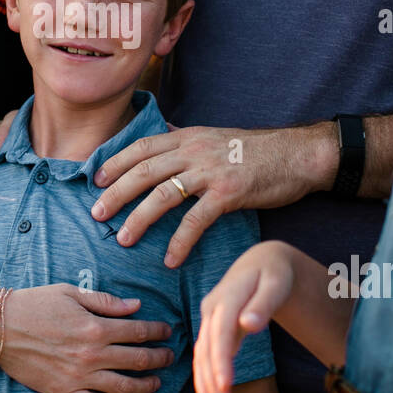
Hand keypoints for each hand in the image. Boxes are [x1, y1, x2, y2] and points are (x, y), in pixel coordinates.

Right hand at [0, 283, 175, 392]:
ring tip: (157, 382)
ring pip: (124, 387)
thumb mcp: (71, 293)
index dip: (158, 332)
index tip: (167, 332)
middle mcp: (92, 355)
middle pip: (138, 360)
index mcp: (95, 327)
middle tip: (169, 356)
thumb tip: (135, 306)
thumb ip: (106, 302)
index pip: (139, 332)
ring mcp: (79, 377)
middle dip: (159, 358)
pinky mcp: (65, 392)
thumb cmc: (34, 304)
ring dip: (146, 385)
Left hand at [90, 123, 334, 266]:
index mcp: (188, 137)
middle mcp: (194, 151)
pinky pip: (195, 220)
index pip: (142, 146)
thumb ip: (186, 141)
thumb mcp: (214, 136)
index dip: (116, 162)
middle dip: (116, 193)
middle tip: (96, 214)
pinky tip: (170, 259)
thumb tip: (160, 133)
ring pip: (163, 195)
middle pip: (144, 171)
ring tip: (123, 240)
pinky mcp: (228, 194)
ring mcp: (210, 171)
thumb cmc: (256, 150)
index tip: (96, 180)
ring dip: (139, 219)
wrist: (296, 154)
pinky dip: (179, 241)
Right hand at [193, 242, 293, 392]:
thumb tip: (249, 324)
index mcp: (226, 297)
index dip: (220, 360)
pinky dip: (206, 381)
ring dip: (206, 387)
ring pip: (201, 358)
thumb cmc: (274, 274)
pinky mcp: (211, 330)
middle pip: (206, 350)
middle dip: (211, 383)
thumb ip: (264, 304)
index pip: (220, 332)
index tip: (225, 385)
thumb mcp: (276, 283)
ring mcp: (208, 320)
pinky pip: (204, 358)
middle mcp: (211, 309)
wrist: (262, 263)